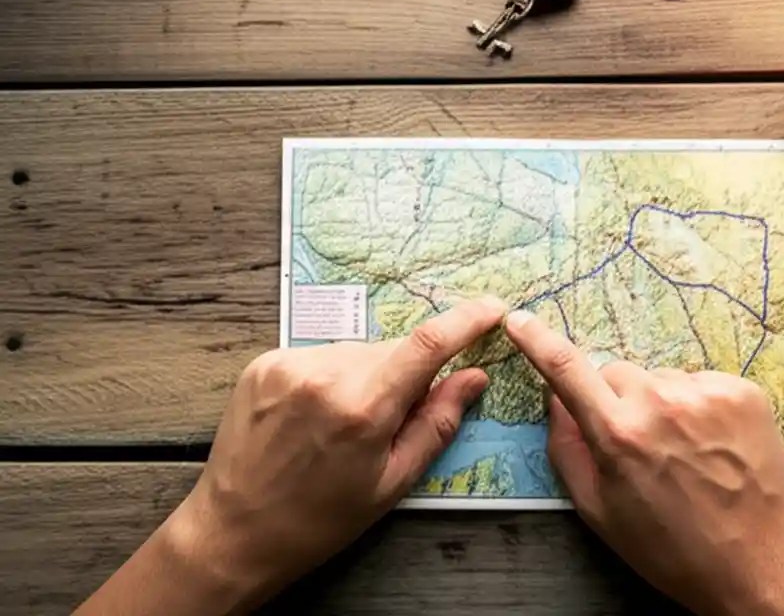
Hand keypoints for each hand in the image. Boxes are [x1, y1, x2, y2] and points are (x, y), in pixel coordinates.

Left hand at [77, 296, 505, 614]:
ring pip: (356, 351)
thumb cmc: (320, 519)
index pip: (427, 345)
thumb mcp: (393, 482)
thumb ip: (438, 424)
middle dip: (405, 374)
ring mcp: (288, 365)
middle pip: (391, 350)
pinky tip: (315, 417)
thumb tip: (474, 377)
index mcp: (363, 408)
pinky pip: (321, 356)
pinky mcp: (264, 363)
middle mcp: (324, 375)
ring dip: (366, 375)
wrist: (234, 532)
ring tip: (342, 427)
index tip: (492, 308)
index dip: (466, 321)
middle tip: (389, 422)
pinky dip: (332, 377)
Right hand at [504, 310, 783, 615]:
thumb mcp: (600, 511)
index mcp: (619, 434)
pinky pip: (702, 384)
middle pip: (618, 374)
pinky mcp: (743, 392)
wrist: (756, 563)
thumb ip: (568, 449)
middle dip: (616, 401)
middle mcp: (662, 403)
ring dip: (663, 405)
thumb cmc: (672, 549)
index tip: (519, 319)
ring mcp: (707, 393)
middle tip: (638, 447)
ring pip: (662, 380)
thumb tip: (555, 401)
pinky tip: (712, 447)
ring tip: (685, 455)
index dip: (537, 340)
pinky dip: (700, 407)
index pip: (565, 369)